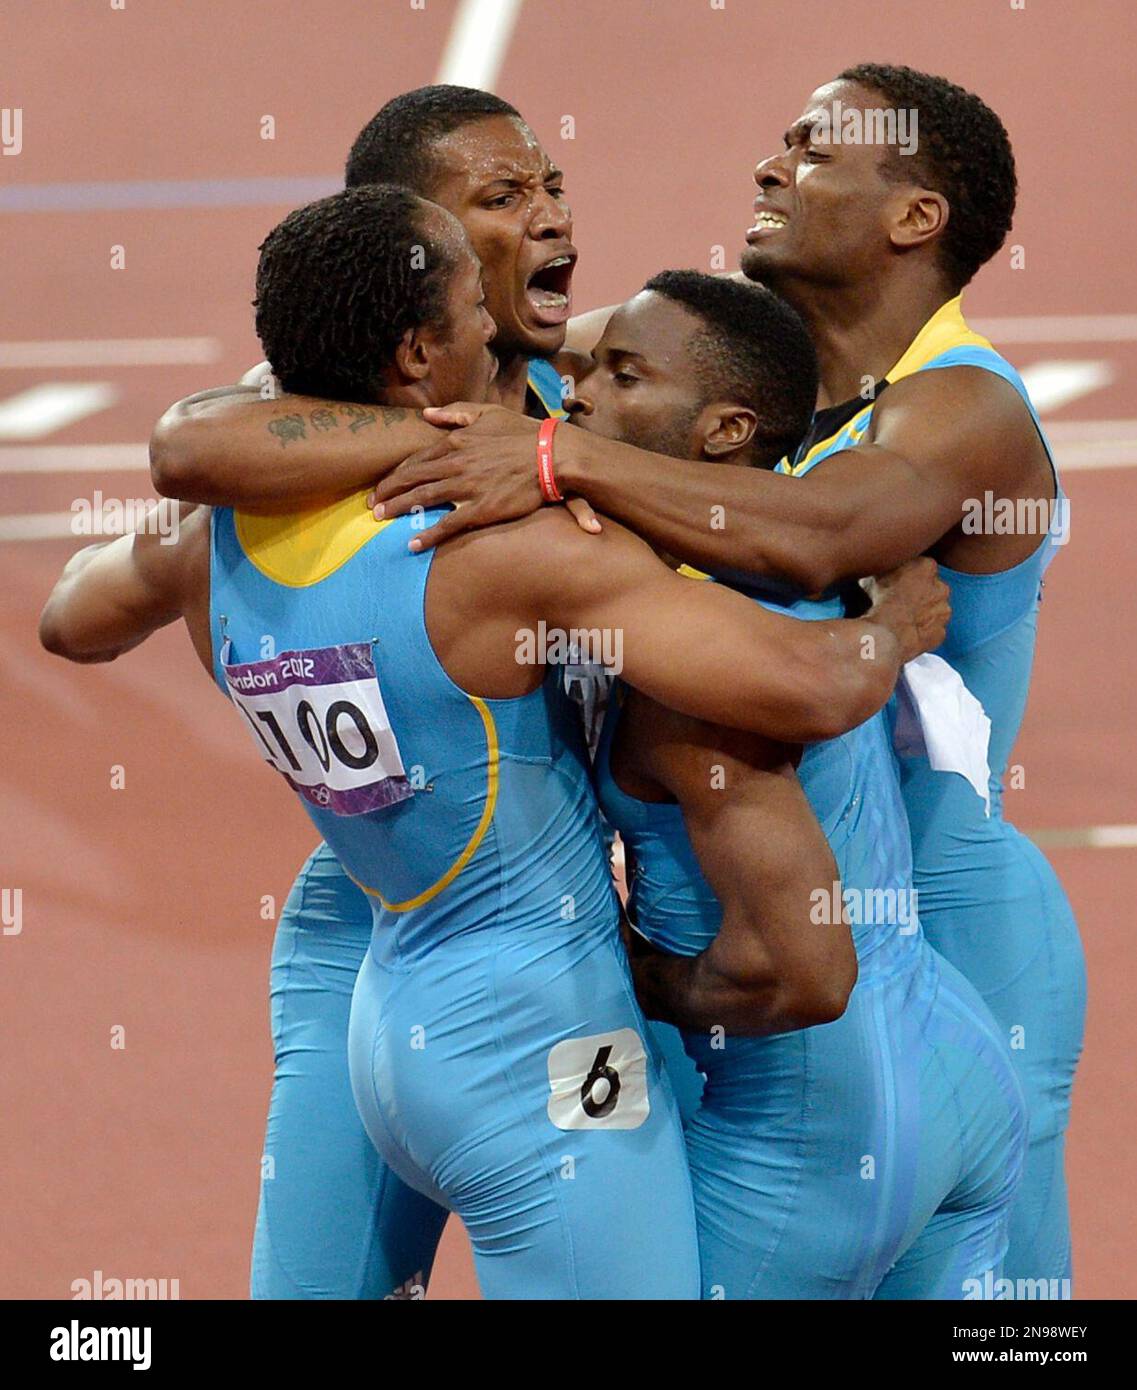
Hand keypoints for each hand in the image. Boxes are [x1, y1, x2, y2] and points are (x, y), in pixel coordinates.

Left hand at [367, 404, 599, 550]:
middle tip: (370, 505)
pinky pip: (448, 524)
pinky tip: (412, 544)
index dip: (396, 474)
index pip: (417, 460)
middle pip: (412, 479)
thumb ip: (456, 412)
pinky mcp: (481, 508)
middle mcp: (455, 464)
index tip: (382, 484)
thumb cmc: (523, 433)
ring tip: (380, 519)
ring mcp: (467, 487)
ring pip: (423, 499)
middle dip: (387, 492)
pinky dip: (428, 535)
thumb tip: (428, 414)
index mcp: (456, 441)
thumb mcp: (488, 413)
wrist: (550, 455)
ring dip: (398, 510)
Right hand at [862, 557, 950, 661]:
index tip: (897, 582)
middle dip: (920, 593)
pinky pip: (933, 630)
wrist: (887, 632)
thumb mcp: (873, 575)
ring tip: (902, 618)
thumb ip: (883, 570)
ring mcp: (943, 611)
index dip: (908, 574)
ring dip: (923, 612)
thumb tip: (876, 572)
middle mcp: (941, 587)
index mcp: (926, 567)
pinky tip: (907, 632)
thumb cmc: (880, 600)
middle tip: (900, 600)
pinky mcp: (940, 632)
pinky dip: (923, 631)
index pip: (921, 566)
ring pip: (935, 609)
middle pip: (932, 587)